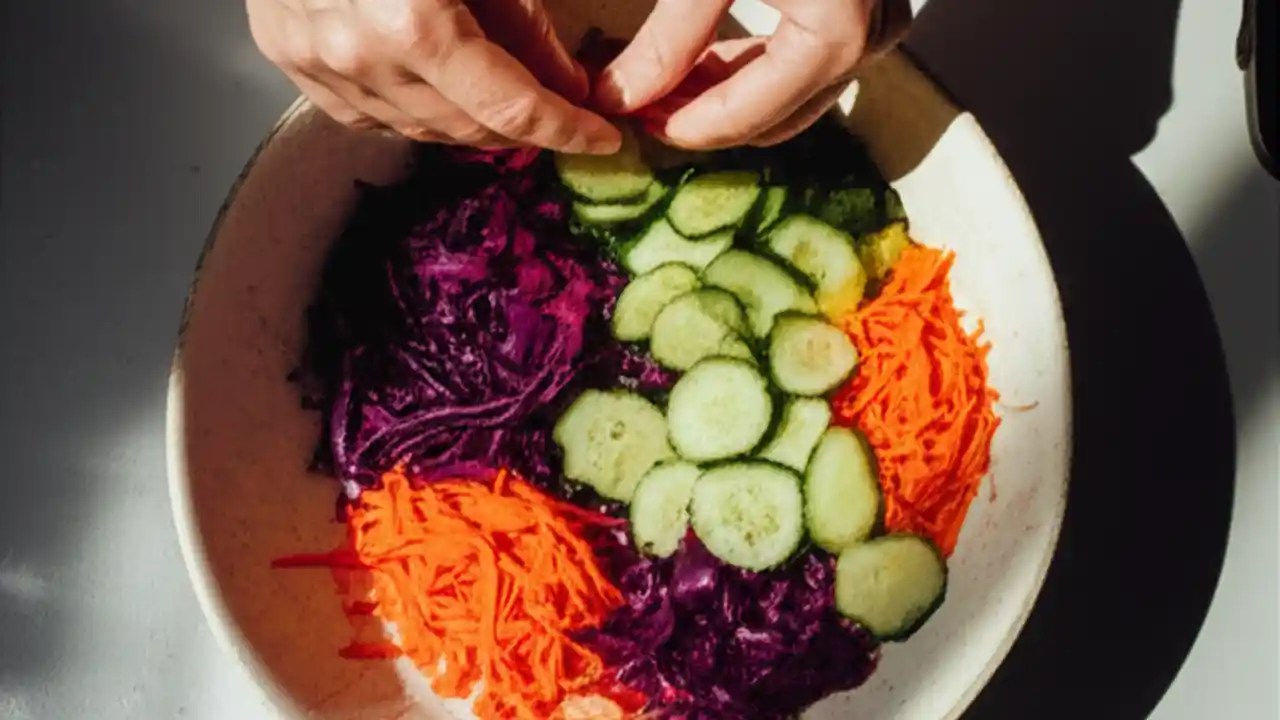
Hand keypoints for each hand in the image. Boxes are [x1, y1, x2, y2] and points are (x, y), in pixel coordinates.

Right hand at [246, 0, 621, 152]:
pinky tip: (442, 93)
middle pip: (465, 128)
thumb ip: (523, 21)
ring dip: (472, 124)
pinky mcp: (290, 61)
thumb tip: (567, 85)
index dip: (564, 129)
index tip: (602, 137)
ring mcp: (317, 64)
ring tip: (506, 101)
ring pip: (419, 128)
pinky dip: (416, 112)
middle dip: (522, 128)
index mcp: (413, 24)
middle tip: (562, 113)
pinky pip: (370, 114)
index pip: (510, 108)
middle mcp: (361, 57)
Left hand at [593, 0, 911, 148]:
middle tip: (636, 107)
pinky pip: (804, 65)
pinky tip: (700, 63)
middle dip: (699, 119)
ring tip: (659, 88)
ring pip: (789, 99)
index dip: (680, 128)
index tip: (625, 123)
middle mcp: (866, 43)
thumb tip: (621, 97)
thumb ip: (668, 37)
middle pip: (771, 120)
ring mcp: (875, 29)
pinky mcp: (869, 11)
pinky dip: (752, 71)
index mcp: (835, 34)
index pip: (746, 117)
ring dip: (723, 99)